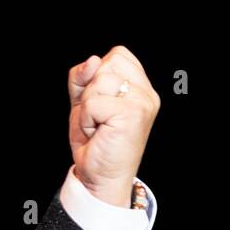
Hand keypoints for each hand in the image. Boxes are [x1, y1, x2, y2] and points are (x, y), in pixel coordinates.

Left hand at [68, 46, 159, 206]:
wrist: (98, 174)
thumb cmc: (94, 138)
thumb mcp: (83, 100)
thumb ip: (84, 77)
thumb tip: (93, 60)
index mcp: (140, 86)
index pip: (116, 55)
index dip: (96, 74)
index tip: (99, 102)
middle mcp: (146, 93)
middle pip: (105, 65)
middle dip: (89, 91)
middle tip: (97, 117)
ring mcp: (142, 102)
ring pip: (99, 82)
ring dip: (87, 106)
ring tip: (98, 125)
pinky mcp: (133, 114)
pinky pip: (93, 102)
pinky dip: (86, 118)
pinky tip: (97, 132)